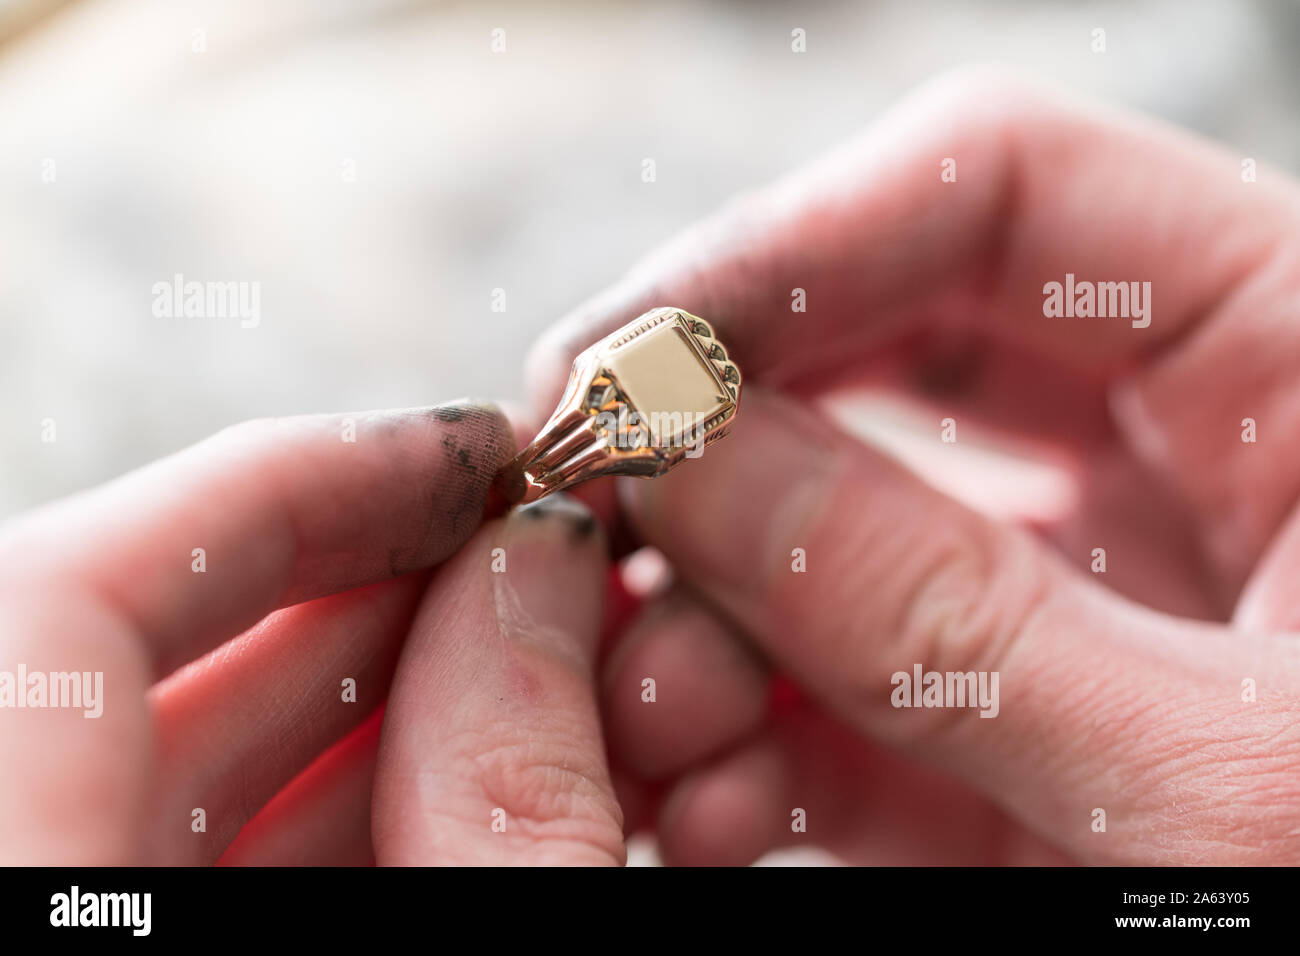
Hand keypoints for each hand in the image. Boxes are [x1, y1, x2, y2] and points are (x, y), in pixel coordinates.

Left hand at [0, 403, 625, 864]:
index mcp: (32, 908)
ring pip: (156, 773)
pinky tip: (457, 779)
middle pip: (122, 672)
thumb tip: (536, 573)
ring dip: (355, 697)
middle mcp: (24, 920)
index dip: (271, 489)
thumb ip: (512, 800)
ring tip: (516, 657)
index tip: (456, 454)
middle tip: (508, 544)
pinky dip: (326, 809)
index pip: (57, 607)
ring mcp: (70, 948)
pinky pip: (182, 865)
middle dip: (346, 583)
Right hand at [526, 67, 1299, 864]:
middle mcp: (1191, 452)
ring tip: (642, 715)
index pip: (1004, 192)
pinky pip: (853, 675)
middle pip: (889, 348)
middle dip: (716, 436)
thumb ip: (935, 611)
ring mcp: (1097, 587)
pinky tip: (697, 800)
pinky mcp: (1031, 715)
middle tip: (580, 507)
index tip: (629, 353)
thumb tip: (687, 453)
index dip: (789, 245)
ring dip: (713, 615)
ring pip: (843, 525)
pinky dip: (755, 733)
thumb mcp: (1211, 784)